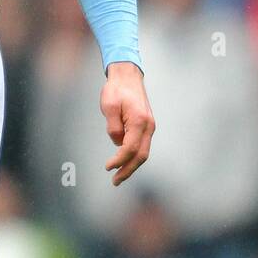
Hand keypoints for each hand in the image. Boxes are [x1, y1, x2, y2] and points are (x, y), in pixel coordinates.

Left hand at [100, 61, 154, 185]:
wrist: (128, 75)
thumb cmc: (116, 89)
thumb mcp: (109, 106)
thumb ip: (113, 128)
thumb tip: (117, 143)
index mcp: (139, 121)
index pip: (130, 149)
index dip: (119, 161)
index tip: (107, 168)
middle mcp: (148, 126)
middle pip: (141, 156)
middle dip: (128, 170)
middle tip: (115, 181)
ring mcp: (149, 126)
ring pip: (143, 152)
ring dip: (131, 165)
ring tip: (118, 176)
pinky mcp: (146, 125)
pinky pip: (142, 145)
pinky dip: (133, 156)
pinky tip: (123, 161)